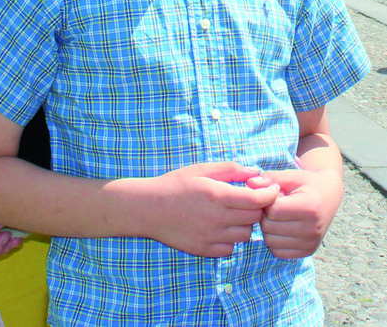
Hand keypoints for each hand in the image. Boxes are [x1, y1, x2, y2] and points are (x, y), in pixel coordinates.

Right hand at [148, 162, 279, 257]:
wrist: (148, 208)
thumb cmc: (174, 184)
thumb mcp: (200, 169)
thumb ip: (229, 169)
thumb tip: (254, 170)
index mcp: (217, 196)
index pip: (257, 200)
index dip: (269, 195)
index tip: (271, 190)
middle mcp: (217, 219)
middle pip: (254, 218)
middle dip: (256, 208)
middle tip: (247, 200)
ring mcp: (212, 237)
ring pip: (245, 235)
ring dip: (244, 224)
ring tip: (231, 213)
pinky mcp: (205, 250)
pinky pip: (230, 248)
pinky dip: (230, 239)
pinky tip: (219, 227)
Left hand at [249, 168, 342, 258]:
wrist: (328, 195)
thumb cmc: (306, 183)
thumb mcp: (290, 175)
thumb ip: (270, 178)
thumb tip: (249, 183)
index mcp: (309, 208)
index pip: (272, 211)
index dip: (266, 201)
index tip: (272, 194)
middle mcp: (312, 229)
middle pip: (269, 227)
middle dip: (265, 214)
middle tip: (274, 204)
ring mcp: (311, 243)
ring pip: (270, 241)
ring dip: (268, 228)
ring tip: (278, 215)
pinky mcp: (308, 251)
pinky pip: (278, 252)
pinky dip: (275, 240)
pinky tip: (282, 227)